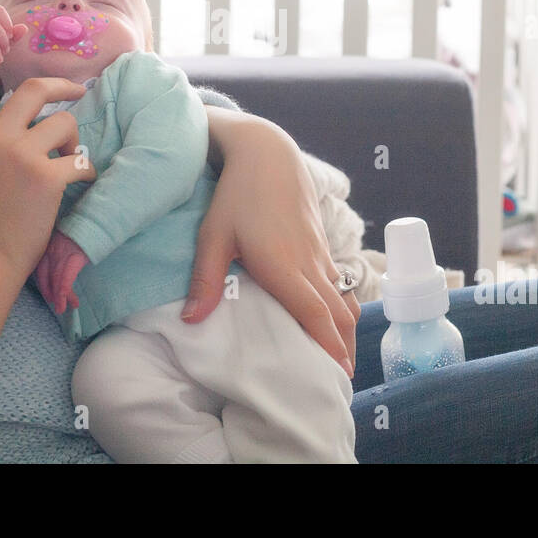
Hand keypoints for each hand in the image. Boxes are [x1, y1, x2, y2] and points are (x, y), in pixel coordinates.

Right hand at [0, 58, 96, 280]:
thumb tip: (12, 112)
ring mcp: (19, 154)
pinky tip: (80, 185)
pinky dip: (86, 172)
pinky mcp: (46, 177)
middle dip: (64, 86)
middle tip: (79, 92)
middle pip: (35, 87)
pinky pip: (80, 160)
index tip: (10, 38)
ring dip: (72, 142)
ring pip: (64, 124)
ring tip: (66, 162)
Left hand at [34, 229, 89, 314]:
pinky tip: (67, 299)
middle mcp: (53, 251)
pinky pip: (66, 278)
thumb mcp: (67, 240)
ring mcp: (63, 253)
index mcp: (50, 247)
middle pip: (47, 276)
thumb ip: (62, 251)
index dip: (44, 286)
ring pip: (56, 279)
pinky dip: (64, 290)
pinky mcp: (76, 257)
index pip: (41, 269)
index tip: (49, 297)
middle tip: (57, 307)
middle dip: (51, 293)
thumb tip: (62, 267)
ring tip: (63, 308)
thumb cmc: (84, 232)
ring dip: (59, 296)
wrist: (96, 221)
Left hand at [185, 109, 358, 377]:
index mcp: (284, 267)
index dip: (328, 347)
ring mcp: (319, 254)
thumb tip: (192, 321)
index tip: (335, 377)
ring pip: (343, 300)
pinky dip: (342, 309)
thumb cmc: (236, 194)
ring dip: (346, 332)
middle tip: (340, 385)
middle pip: (337, 316)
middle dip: (342, 351)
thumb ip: (205, 280)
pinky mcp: (320, 245)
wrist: (267, 152)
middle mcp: (309, 264)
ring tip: (342, 362)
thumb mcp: (213, 236)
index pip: (315, 315)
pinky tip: (335, 322)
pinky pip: (339, 284)